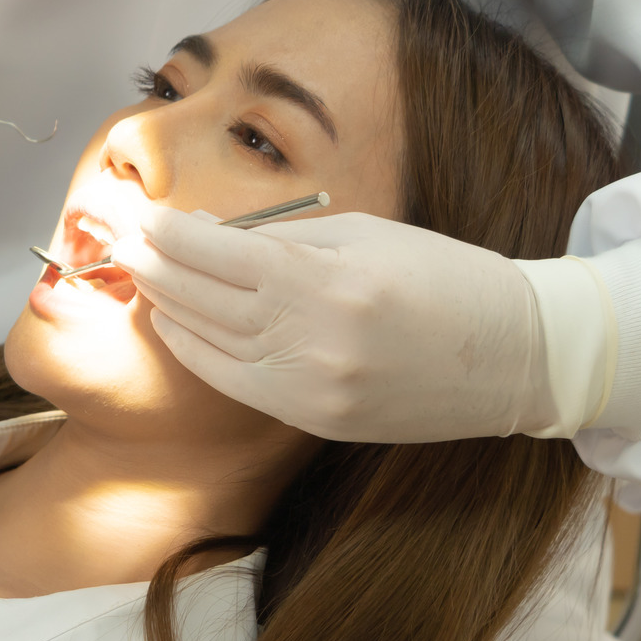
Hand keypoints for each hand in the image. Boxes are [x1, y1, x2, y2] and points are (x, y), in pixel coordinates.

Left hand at [111, 208, 554, 442]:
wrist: (515, 355)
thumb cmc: (443, 278)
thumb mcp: (367, 235)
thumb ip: (284, 238)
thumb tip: (211, 236)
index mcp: (330, 279)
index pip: (222, 256)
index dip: (173, 238)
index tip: (143, 220)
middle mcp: (315, 338)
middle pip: (206, 300)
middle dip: (157, 269)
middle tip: (125, 244)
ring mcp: (313, 387)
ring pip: (212, 344)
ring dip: (168, 308)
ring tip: (141, 278)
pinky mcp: (317, 420)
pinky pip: (236, 383)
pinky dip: (197, 353)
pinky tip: (174, 326)